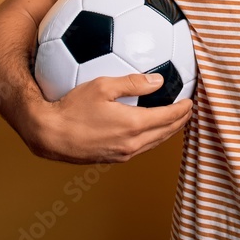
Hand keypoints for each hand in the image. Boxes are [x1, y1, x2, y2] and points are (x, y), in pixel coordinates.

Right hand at [20, 72, 192, 164]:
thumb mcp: (102, 86)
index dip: (183, 109)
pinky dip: (152, 138)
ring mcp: (123, 154)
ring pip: (155, 143)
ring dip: (168, 131)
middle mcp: (132, 144)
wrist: (48, 135)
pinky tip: (148, 129)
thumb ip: (132, 82)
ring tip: (174, 120)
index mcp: (133, 126)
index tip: (191, 100)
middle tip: (187, 109)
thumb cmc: (71, 108)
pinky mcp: (113, 159)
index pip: (169, 117)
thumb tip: (158, 80)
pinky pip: (141, 148)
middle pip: (166, 133)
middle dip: (180, 121)